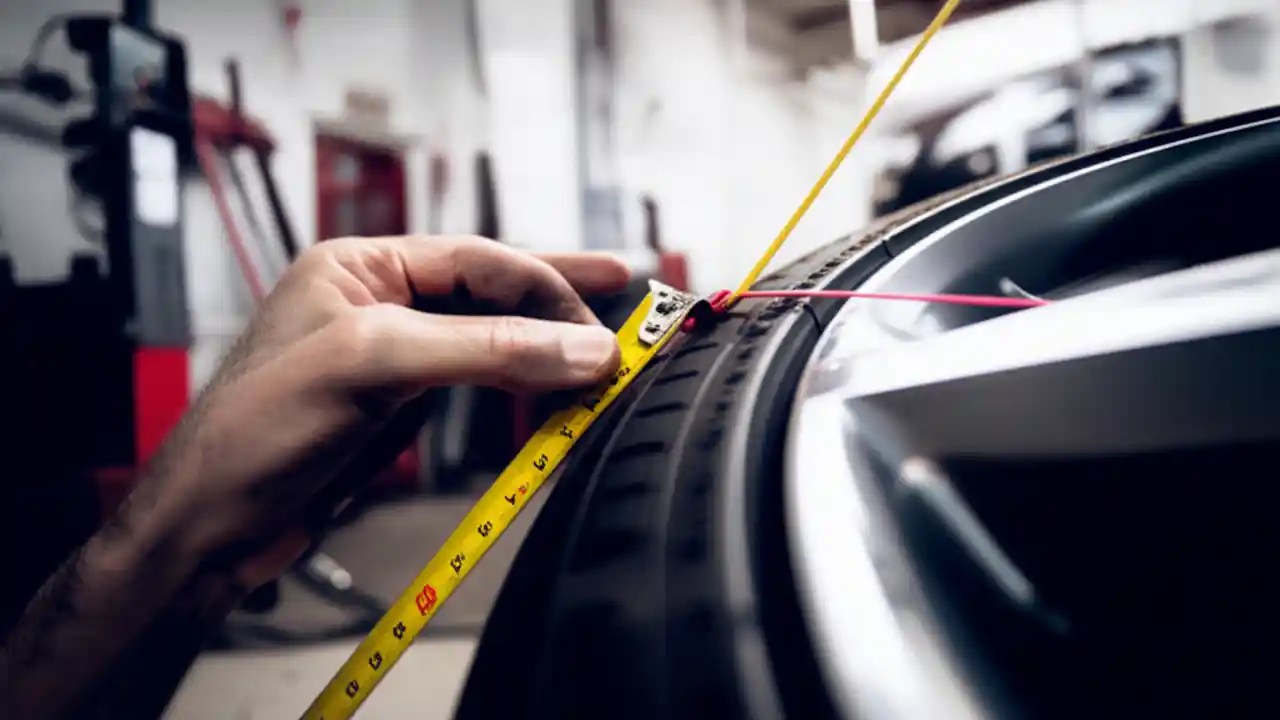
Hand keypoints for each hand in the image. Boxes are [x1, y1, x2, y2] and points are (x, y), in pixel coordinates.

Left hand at [133, 235, 629, 587]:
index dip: (548, 286)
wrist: (214, 524)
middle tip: (624, 304)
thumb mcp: (376, 365)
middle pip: (492, 290)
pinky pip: (478, 383)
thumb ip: (486, 350)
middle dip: (558, 299)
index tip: (602, 326)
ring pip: (491, 337)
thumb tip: (582, 349)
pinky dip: (522, 385)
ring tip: (601, 354)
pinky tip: (552, 390)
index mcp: (361, 265)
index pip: (478, 260)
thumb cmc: (259, 429)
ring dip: (546, 346)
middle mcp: (379, 301)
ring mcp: (392, 356)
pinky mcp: (399, 408)